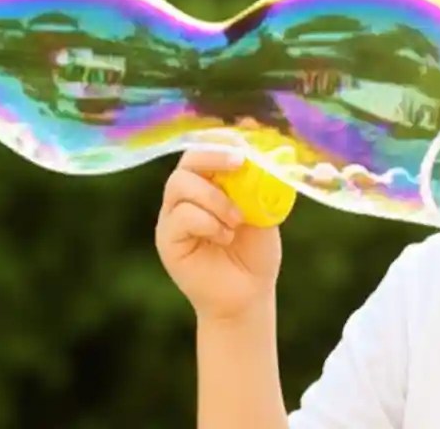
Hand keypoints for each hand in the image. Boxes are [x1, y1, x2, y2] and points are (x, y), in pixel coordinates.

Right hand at [155, 150, 282, 322]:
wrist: (248, 296)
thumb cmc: (256, 253)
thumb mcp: (264, 212)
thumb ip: (262, 184)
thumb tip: (272, 148)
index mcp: (208, 183)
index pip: (206, 149)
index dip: (222, 142)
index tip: (245, 146)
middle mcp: (185, 196)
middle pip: (187, 160)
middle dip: (214, 157)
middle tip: (240, 164)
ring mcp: (172, 216)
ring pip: (180, 184)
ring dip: (214, 198)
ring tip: (237, 220)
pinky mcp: (167, 239)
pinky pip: (181, 215)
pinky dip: (207, 221)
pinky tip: (225, 237)